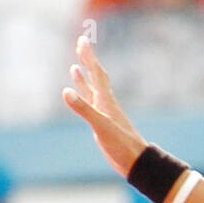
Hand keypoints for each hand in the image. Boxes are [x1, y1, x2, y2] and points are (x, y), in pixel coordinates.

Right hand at [62, 35, 147, 177]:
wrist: (137, 162)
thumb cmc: (122, 145)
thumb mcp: (101, 126)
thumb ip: (84, 109)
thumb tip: (65, 91)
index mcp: (106, 101)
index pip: (96, 73)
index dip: (89, 57)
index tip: (82, 40)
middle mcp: (106, 103)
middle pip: (96, 77)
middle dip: (88, 60)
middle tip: (81, 44)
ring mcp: (105, 113)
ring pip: (93, 90)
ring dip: (84, 78)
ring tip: (76, 66)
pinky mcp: (104, 124)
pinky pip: (92, 105)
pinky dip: (85, 97)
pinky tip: (81, 96)